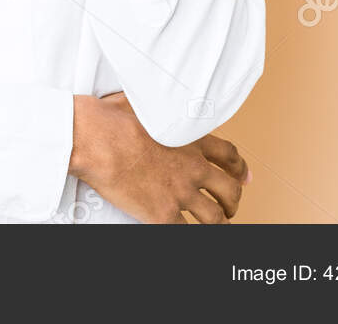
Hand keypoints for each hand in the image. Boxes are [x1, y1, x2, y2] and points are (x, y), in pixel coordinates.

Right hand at [69, 92, 249, 223]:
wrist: (94, 138)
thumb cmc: (111, 118)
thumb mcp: (146, 102)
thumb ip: (162, 109)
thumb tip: (157, 103)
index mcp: (190, 138)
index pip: (228, 154)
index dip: (239, 168)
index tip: (243, 176)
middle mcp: (192, 167)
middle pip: (229, 190)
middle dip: (233, 202)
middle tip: (230, 207)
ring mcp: (180, 192)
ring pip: (213, 217)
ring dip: (219, 223)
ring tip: (216, 227)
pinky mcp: (162, 213)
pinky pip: (185, 232)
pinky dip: (189, 234)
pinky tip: (185, 232)